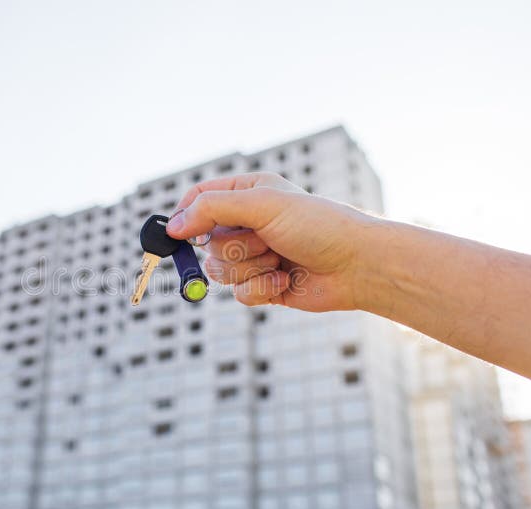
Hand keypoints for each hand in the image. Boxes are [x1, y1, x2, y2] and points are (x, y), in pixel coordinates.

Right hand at [166, 172, 378, 310]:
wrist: (357, 266)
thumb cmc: (318, 225)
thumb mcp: (262, 205)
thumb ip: (213, 209)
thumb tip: (173, 225)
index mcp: (247, 193)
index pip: (199, 199)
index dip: (185, 216)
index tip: (178, 233)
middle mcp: (248, 223)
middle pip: (206, 242)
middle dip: (235, 248)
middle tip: (265, 242)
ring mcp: (254, 255)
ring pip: (219, 271)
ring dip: (250, 269)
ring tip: (280, 260)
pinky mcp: (262, 285)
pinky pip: (239, 294)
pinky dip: (261, 289)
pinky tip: (286, 281)